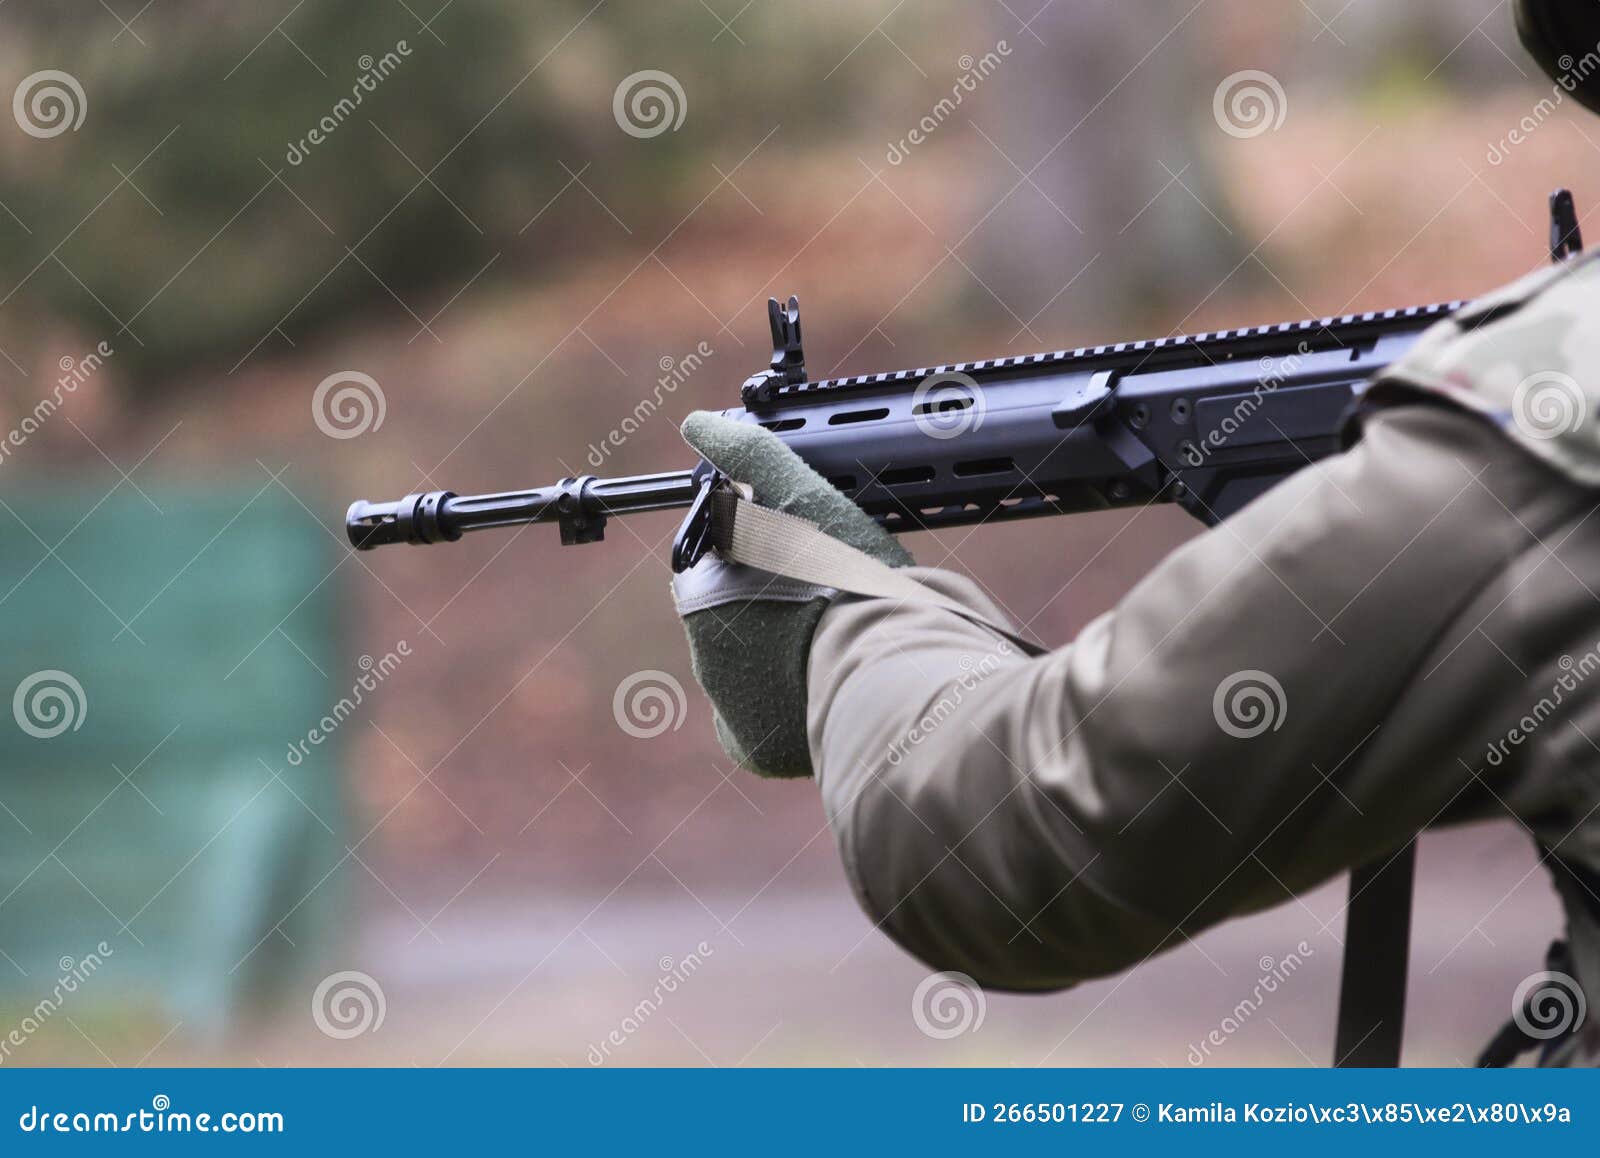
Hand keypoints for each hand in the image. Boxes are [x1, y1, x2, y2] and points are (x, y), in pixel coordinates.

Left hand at [671, 411, 910, 776]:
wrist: (891, 672)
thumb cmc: (851, 581)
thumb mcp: (804, 499)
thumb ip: (751, 454)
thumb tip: (699, 420)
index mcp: (703, 591)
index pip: (716, 567)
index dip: (757, 561)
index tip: (796, 563)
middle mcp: (702, 650)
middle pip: (731, 622)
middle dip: (767, 611)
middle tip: (823, 604)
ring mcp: (725, 703)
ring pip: (746, 673)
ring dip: (779, 662)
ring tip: (834, 649)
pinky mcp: (753, 748)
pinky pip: (756, 730)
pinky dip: (782, 715)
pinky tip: (819, 695)